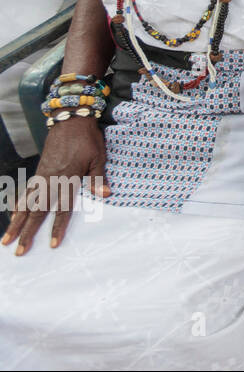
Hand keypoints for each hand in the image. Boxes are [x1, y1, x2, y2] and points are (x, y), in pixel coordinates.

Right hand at [2, 118, 106, 254]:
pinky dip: (18, 205)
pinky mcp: (39, 172)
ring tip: (6, 239)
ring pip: (27, 204)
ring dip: (17, 222)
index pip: (62, 209)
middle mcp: (51, 181)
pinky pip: (26, 192)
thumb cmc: (88, 139)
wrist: (71, 120)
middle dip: (27, 232)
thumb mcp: (99, 157)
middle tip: (18, 251)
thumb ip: (99, 178)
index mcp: (68, 180)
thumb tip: (105, 194)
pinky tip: (14, 215)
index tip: (52, 244)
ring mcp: (42, 177)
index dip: (57, 227)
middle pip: (37, 212)